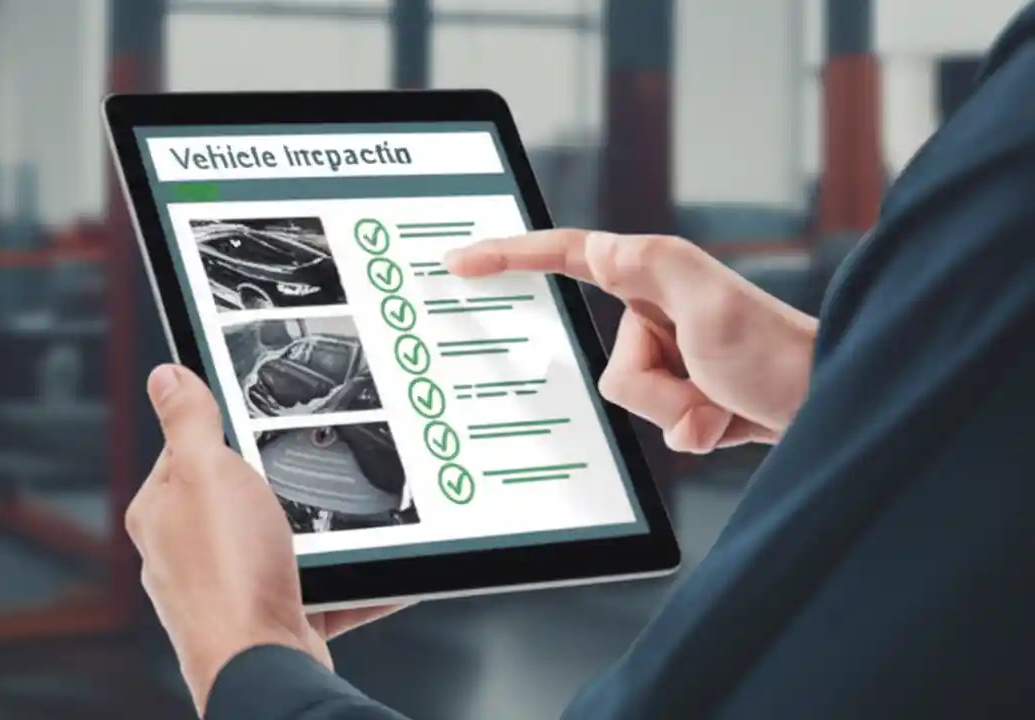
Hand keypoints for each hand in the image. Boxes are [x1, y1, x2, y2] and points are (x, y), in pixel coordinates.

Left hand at [126, 365, 402, 712]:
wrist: (265, 664)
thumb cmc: (227, 576)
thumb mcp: (207, 472)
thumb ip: (189, 421)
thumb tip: (165, 375)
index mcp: (163, 511)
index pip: (186, 449)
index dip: (223, 429)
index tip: (256, 418)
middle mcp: (188, 551)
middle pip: (239, 493)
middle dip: (277, 481)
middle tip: (304, 468)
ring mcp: (232, 586)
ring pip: (281, 540)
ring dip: (315, 530)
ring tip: (340, 519)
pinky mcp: (274, 615)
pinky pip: (318, 584)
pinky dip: (347, 575)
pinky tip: (370, 564)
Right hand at [445, 231, 816, 452]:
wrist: (830, 409)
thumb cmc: (780, 356)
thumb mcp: (714, 305)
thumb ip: (654, 267)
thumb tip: (599, 245)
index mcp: (654, 275)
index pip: (568, 257)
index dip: (511, 257)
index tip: (462, 262)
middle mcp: (657, 311)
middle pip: (605, 360)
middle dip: (650, 387)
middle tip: (702, 381)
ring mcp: (671, 355)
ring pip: (629, 398)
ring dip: (677, 411)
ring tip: (723, 400)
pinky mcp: (685, 389)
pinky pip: (656, 422)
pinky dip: (692, 430)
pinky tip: (727, 420)